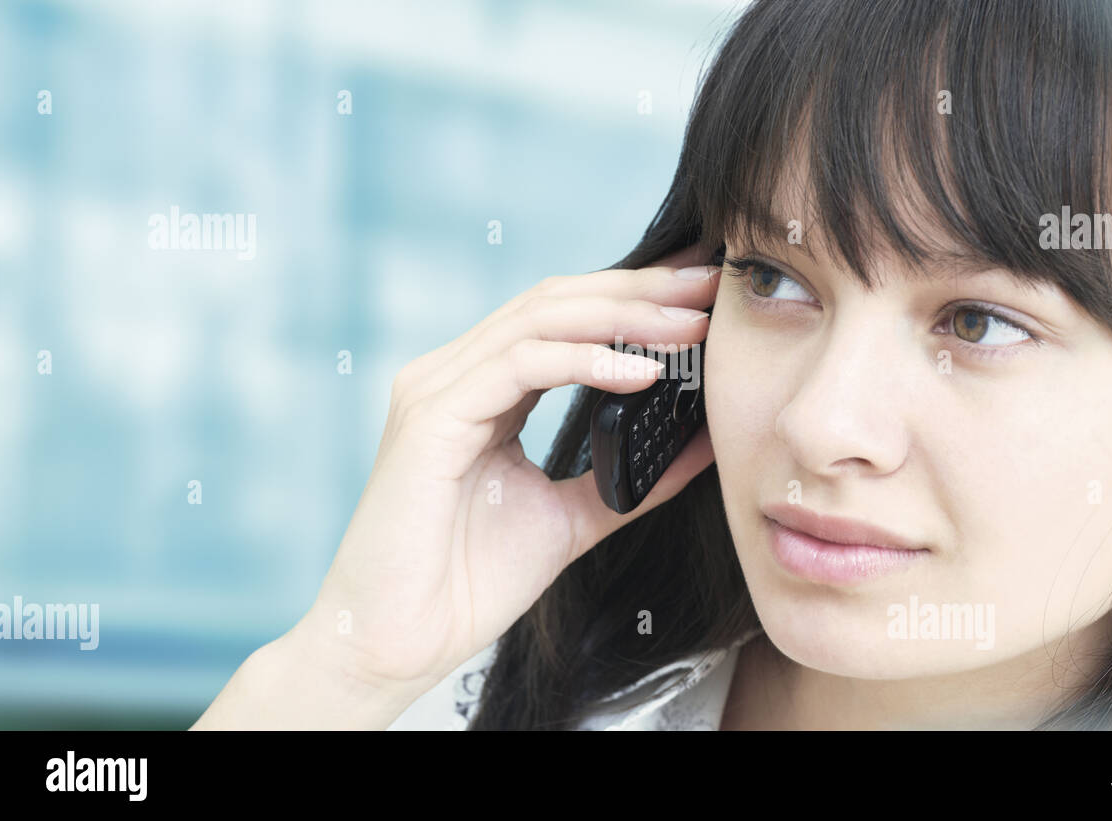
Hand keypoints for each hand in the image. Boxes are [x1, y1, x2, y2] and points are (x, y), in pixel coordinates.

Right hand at [297, 243, 721, 701]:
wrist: (401, 641)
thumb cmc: (469, 583)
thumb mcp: (575, 516)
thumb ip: (632, 477)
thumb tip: (703, 443)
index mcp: (482, 389)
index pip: (565, 318)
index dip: (635, 297)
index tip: (702, 295)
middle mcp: (454, 374)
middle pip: (557, 301)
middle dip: (641, 289)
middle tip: (709, 285)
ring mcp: (437, 388)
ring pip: (541, 319)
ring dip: (624, 315)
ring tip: (689, 327)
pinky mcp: (431, 416)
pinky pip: (521, 365)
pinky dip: (586, 361)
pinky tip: (640, 371)